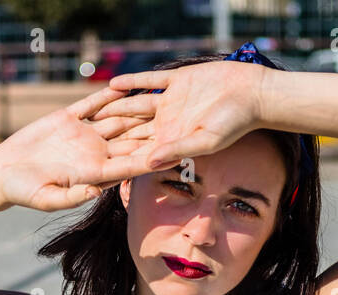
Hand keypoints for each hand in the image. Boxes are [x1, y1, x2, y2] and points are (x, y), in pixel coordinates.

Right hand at [0, 86, 163, 211]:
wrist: (3, 173)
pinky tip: (123, 85)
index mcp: (94, 174)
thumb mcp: (47, 199)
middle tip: (179, 121)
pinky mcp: (68, 118)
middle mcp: (94, 153)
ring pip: (116, 119)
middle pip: (130, 140)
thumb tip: (94, 193)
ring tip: (158, 97)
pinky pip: (92, 104)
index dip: (151, 160)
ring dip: (136, 109)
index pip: (129, 166)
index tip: (173, 154)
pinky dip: (106, 95)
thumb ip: (72, 196)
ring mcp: (82, 134)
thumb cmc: (24, 192)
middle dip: (153, 132)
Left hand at [93, 61, 266, 168]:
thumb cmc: (234, 124)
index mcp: (173, 141)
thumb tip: (148, 164)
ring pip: (136, 107)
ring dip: (115, 109)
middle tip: (85, 143)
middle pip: (134, 131)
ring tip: (91, 112)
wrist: (252, 94)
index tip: (98, 168)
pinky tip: (112, 84)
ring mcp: (171, 102)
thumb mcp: (204, 141)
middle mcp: (169, 124)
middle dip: (111, 136)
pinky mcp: (177, 81)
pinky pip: (150, 82)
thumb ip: (176, 150)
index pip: (142, 152)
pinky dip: (132, 83)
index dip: (121, 160)